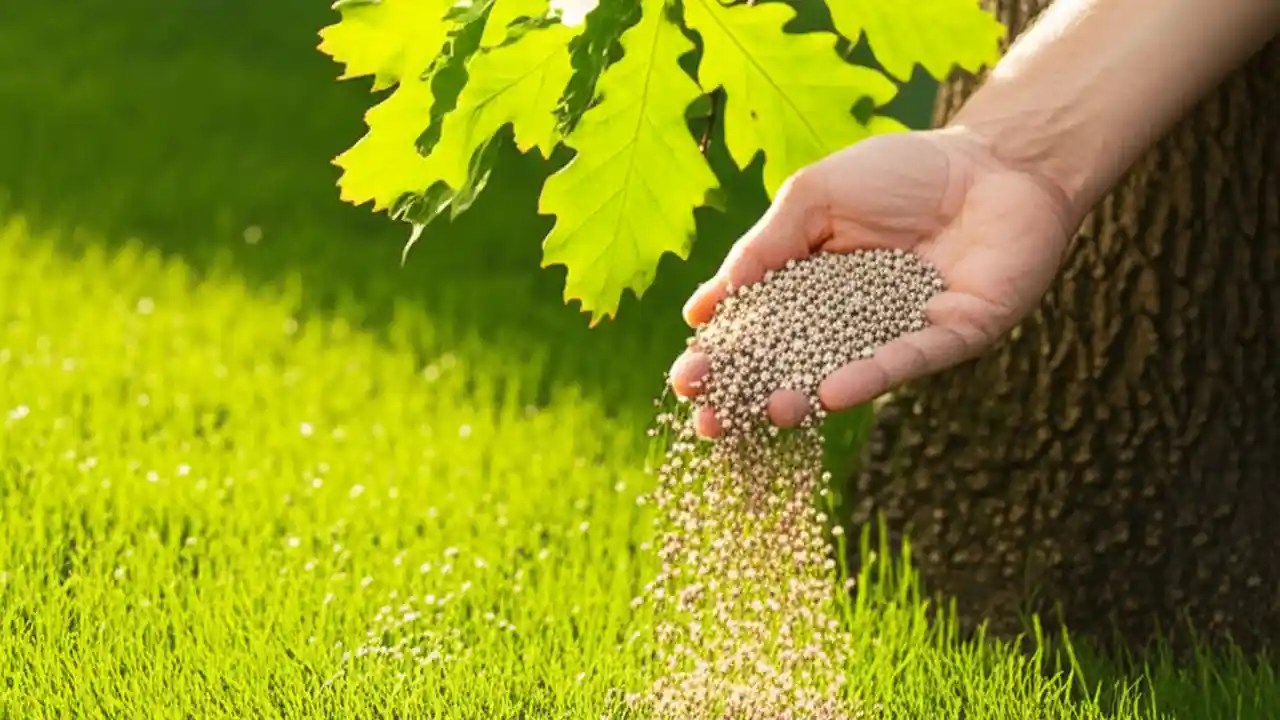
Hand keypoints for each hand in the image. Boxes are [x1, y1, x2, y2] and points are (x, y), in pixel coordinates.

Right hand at [669, 127, 1078, 436]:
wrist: (996, 158)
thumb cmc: (902, 171)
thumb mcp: (814, 196)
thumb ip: (765, 247)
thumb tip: (705, 305)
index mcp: (813, 285)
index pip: (757, 330)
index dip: (722, 356)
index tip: (685, 383)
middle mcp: (852, 319)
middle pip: (792, 364)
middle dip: (752, 394)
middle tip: (713, 424)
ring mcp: (900, 331)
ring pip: (845, 372)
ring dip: (806, 396)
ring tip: (772, 413)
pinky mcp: (952, 336)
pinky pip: (906, 360)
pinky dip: (869, 376)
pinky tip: (831, 393)